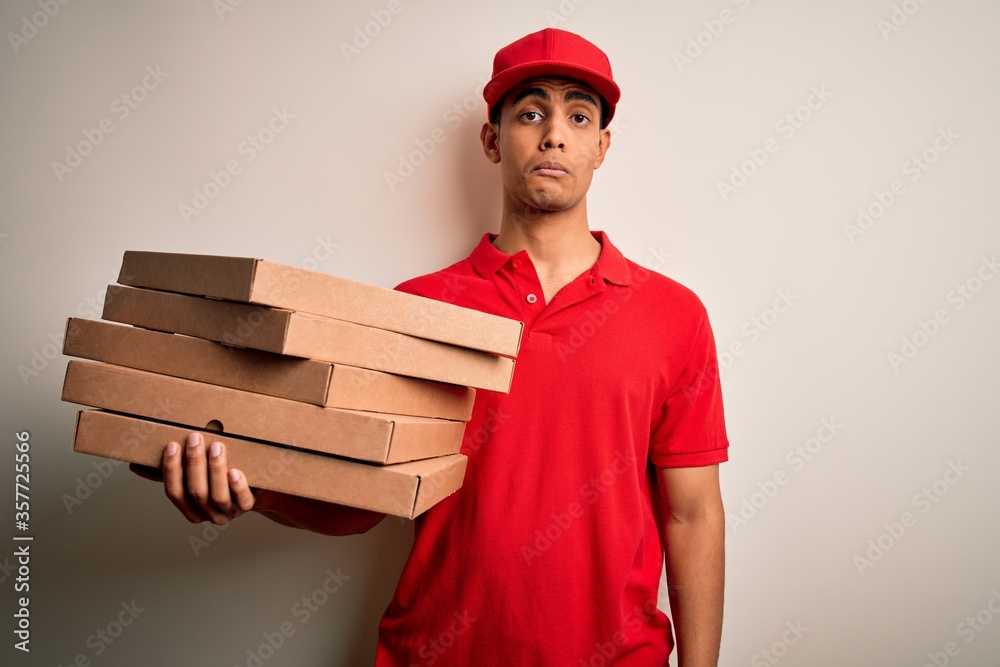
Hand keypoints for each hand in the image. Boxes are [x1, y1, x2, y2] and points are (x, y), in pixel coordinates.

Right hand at [133, 432, 254, 523]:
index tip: (172, 445)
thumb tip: (134, 465)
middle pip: (196, 492)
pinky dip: (238, 486)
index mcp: (190, 510)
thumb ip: (167, 472)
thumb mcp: (190, 476)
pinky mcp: (247, 506)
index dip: (171, 469)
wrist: (251, 490)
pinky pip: (244, 501)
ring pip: (218, 496)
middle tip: (195, 438)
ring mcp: (229, 513)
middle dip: (194, 463)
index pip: (174, 492)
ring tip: (216, 446)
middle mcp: (207, 515)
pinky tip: (235, 470)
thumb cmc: (215, 480)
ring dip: (215, 469)